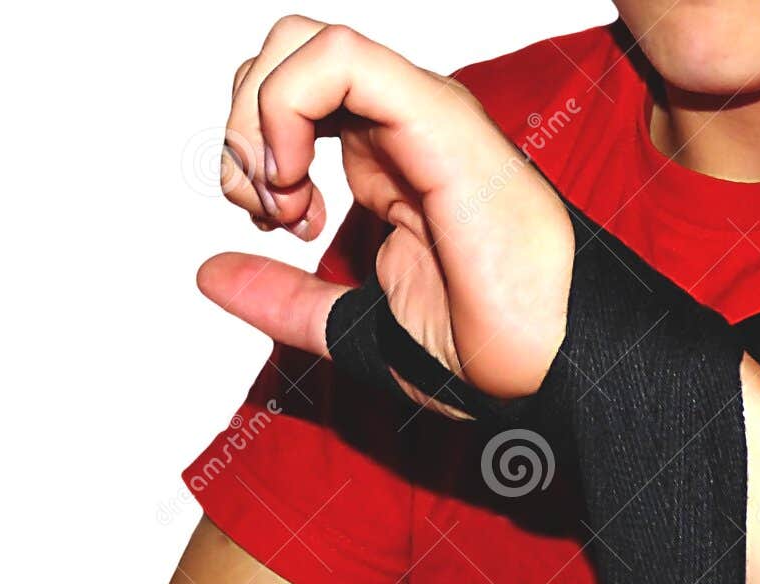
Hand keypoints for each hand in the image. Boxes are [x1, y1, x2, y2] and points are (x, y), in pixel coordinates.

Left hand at [200, 15, 572, 403]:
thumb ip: (284, 298)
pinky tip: (297, 182)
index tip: (275, 224)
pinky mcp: (435, 116)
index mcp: (386, 157)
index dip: (253, 150)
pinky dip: (287, 109)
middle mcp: (400, 122)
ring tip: (283, 197)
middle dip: (241, 126)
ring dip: (256, 117)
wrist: (551, 366)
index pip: (290, 95)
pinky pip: (340, 57)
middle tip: (265, 208)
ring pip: (300, 41)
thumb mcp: (350, 327)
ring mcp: (418, 112)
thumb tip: (208, 274)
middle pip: (283, 54)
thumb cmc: (488, 349)